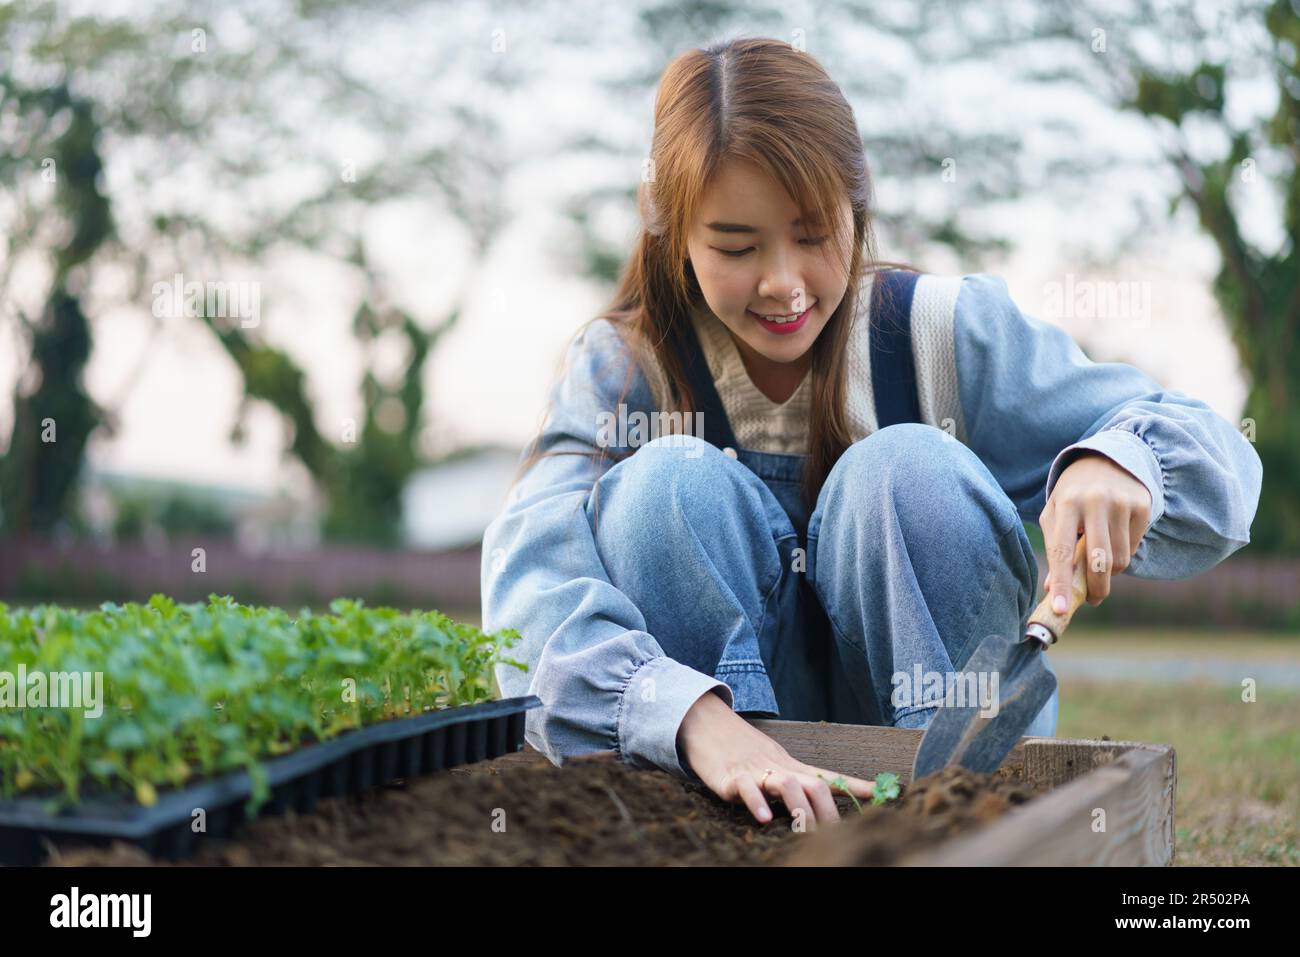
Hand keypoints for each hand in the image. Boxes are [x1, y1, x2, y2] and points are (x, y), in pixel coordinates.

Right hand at [676, 689, 874, 828]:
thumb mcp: (776, 766)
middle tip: (837, 835)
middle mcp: (780, 769)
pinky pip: (746, 789)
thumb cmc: (745, 754)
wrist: (708, 726)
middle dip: (829, 810)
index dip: (858, 786)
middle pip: (814, 784)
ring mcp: (756, 772)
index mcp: (793, 768)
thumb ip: (797, 783)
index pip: (831, 778)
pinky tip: (762, 818)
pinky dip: (756, 803)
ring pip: (786, 785)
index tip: (884, 793)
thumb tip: (821, 801)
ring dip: (799, 808)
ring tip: (805, 828)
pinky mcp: (731, 778)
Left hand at [1039, 451, 1152, 609]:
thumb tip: (1054, 590)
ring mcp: (1122, 503)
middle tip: (1091, 599)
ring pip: (1119, 560)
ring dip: (1108, 572)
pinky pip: (1133, 549)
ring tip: (1098, 561)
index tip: (1061, 609)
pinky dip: (1121, 555)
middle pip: (1098, 562)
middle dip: (1095, 589)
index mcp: (1066, 504)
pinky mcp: (1143, 507)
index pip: (1062, 550)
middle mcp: (1095, 502)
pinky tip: (1112, 540)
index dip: (1061, 583)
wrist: (1106, 459)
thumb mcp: (1055, 513)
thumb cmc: (1072, 494)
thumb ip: (1053, 549)